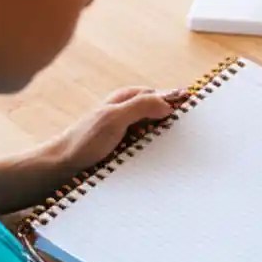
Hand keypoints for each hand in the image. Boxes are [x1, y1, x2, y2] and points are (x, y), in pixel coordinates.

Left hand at [44, 86, 188, 173]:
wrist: (62, 167)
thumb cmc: (83, 140)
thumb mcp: (113, 118)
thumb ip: (140, 106)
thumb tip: (169, 103)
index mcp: (127, 99)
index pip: (161, 95)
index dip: (180, 99)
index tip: (199, 105)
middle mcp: (129, 113)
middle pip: (162, 113)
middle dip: (178, 119)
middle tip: (198, 131)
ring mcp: (128, 132)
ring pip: (157, 132)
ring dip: (169, 140)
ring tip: (186, 149)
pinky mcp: (126, 150)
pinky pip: (150, 148)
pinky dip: (159, 153)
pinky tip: (165, 162)